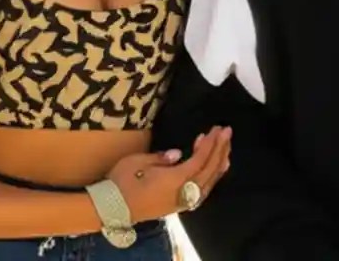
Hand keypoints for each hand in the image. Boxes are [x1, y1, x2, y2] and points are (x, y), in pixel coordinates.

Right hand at [107, 125, 231, 221]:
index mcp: (174, 180)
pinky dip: (211, 179)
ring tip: (226, 149)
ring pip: (208, 183)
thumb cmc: (122, 181)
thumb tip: (178, 154)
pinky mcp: (177, 206)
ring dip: (218, 164)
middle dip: (220, 150)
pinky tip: (213, 171)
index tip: (217, 130)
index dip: (210, 144)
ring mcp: (181, 201)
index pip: (199, 160)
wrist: (112, 207)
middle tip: (226, 132)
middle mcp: (182, 192)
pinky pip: (202, 191)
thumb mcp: (138, 162)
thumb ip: (161, 158)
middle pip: (208, 171)